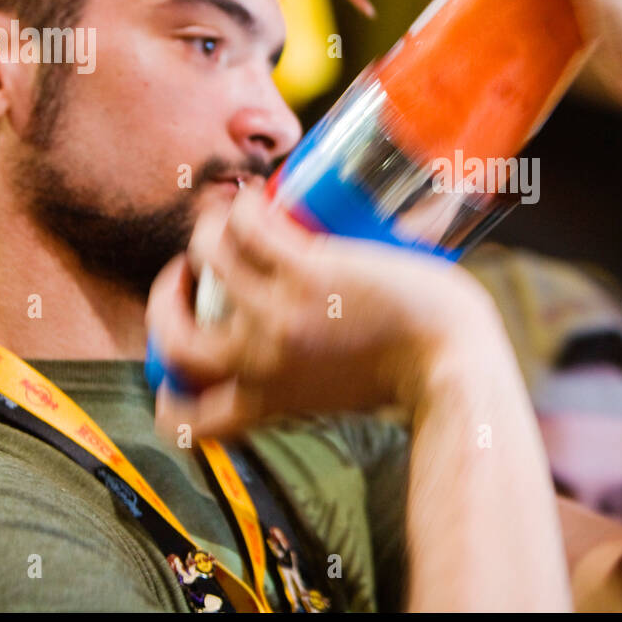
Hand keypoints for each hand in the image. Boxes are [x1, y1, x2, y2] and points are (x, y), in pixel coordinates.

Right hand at [145, 184, 499, 437]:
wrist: (454, 363)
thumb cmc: (419, 377)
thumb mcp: (340, 399)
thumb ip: (309, 385)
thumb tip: (308, 359)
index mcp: (266, 405)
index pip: (187, 423)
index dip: (169, 393)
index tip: (180, 366)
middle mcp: (259, 363)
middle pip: (173, 338)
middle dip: (166, 301)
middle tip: (186, 278)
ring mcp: (279, 315)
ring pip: (208, 261)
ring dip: (206, 233)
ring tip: (224, 221)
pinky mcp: (308, 272)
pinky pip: (248, 228)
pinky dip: (241, 207)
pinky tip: (254, 198)